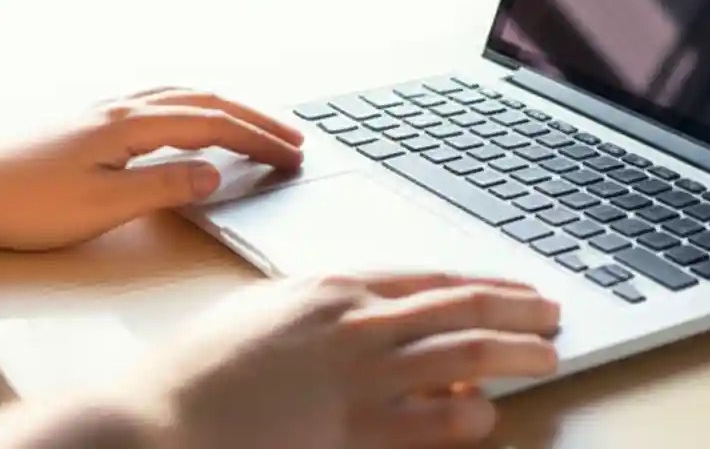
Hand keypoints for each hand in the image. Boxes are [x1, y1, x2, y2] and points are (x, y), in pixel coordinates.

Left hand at [0, 88, 304, 250]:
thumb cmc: (19, 204)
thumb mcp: (101, 206)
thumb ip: (164, 188)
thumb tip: (213, 175)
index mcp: (130, 126)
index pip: (213, 126)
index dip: (259, 141)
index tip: (293, 157)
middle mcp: (121, 110)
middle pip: (206, 103)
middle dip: (256, 120)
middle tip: (294, 140)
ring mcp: (103, 113)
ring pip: (183, 97)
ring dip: (227, 109)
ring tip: (256, 126)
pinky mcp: (89, 125)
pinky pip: (160, 102)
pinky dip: (194, 108)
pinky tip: (191, 121)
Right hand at [128, 273, 559, 448]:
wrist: (155, 426)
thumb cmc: (198, 372)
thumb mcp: (265, 312)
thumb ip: (323, 310)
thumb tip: (371, 315)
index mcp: (334, 287)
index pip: (433, 278)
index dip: (485, 282)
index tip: (516, 288)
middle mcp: (358, 323)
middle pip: (464, 306)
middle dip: (519, 308)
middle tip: (553, 314)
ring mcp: (362, 377)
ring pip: (467, 354)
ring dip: (517, 353)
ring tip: (548, 357)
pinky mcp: (357, 431)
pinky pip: (436, 419)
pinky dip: (470, 413)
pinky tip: (488, 413)